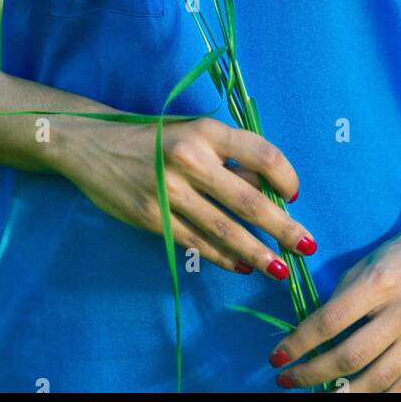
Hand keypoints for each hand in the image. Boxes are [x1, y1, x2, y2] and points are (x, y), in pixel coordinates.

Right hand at [59, 112, 318, 280]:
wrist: (92, 145)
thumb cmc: (151, 138)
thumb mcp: (190, 133)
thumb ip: (225, 157)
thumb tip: (265, 189)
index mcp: (205, 131)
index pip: (261, 153)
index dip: (286, 175)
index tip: (294, 193)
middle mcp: (190, 159)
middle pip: (249, 201)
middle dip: (283, 228)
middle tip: (307, 246)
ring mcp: (170, 192)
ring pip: (225, 230)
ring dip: (258, 253)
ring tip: (281, 270)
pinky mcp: (154, 219)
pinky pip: (198, 243)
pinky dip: (223, 258)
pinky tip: (242, 266)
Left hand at [267, 212, 400, 391]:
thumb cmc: (400, 253)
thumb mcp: (364, 265)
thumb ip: (340, 299)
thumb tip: (311, 335)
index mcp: (379, 283)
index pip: (329, 322)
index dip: (300, 343)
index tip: (279, 356)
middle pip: (350, 357)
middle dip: (313, 374)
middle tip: (288, 380)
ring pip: (377, 381)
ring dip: (342, 395)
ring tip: (319, 395)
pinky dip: (379, 397)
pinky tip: (357, 397)